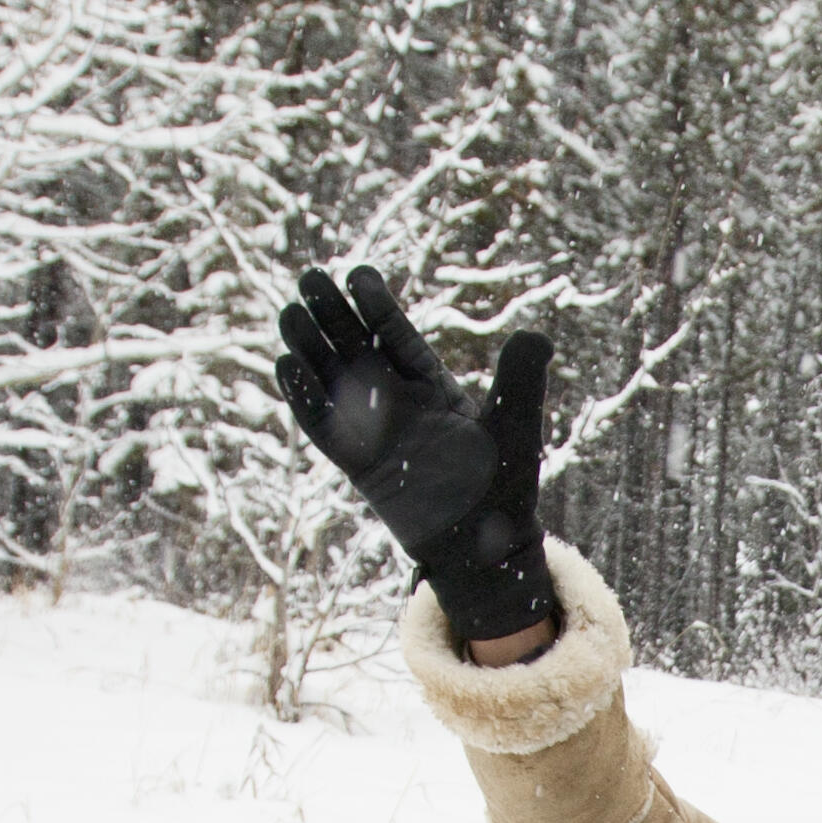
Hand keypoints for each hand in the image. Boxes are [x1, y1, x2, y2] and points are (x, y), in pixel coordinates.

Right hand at [272, 265, 563, 648]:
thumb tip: (536, 335)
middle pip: (357, 348)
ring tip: (288, 311)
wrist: (484, 548)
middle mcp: (397, 403)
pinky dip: (304, 399)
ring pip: (333, 381)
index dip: (376, 306)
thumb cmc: (505, 487)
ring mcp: (374, 433)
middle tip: (309, 276)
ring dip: (310, 348)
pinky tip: (285, 365)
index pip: (396, 336)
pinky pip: (324, 427)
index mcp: (432, 386)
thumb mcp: (515, 427)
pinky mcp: (357, 464)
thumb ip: (520, 381)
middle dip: (333, 315)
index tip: (358, 274)